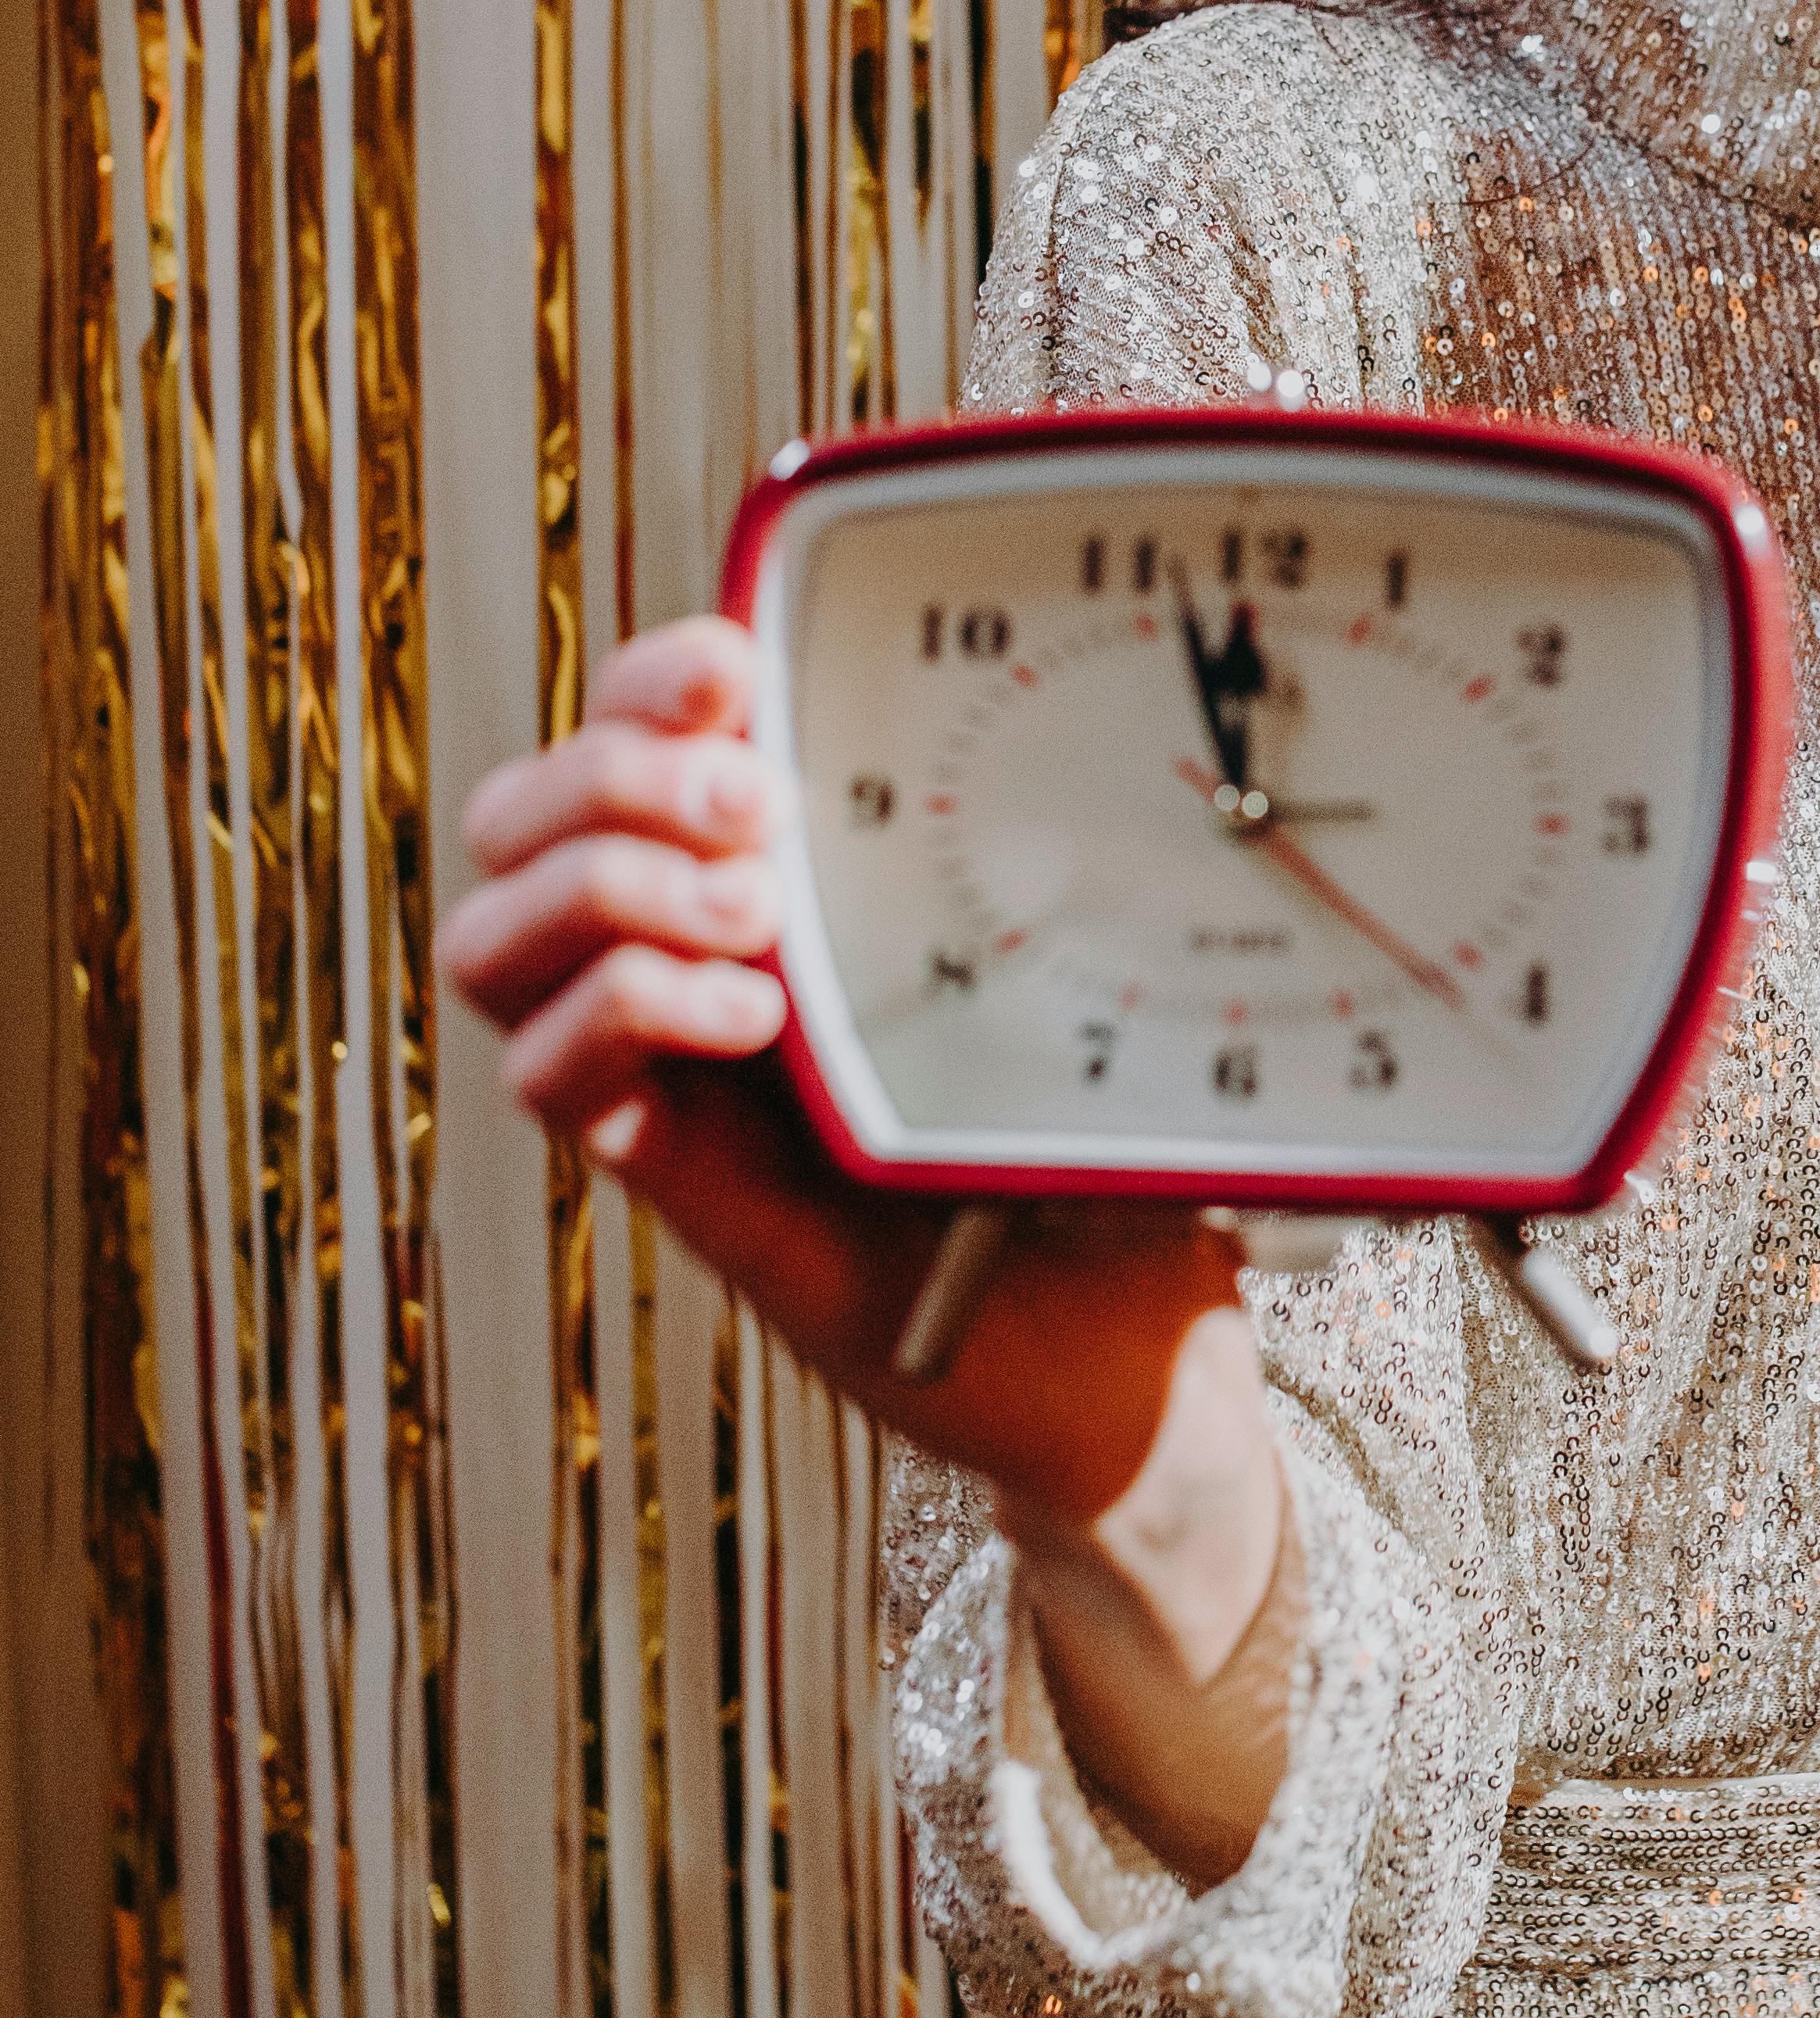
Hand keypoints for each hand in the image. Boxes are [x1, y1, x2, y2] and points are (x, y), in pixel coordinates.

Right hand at [442, 614, 1294, 1882]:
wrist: (1124, 1359)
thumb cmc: (1103, 1156)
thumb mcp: (1080, 968)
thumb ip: (1051, 849)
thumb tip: (1100, 704)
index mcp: (780, 881)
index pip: (630, 733)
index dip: (648, 678)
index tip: (734, 658)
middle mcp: (699, 966)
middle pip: (517, 819)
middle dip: (605, 769)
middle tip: (756, 803)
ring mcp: (673, 1074)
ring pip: (498, 940)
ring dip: (602, 886)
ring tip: (757, 913)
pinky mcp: (677, 1181)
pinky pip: (548, 1077)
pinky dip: (625, 1012)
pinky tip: (755, 1021)